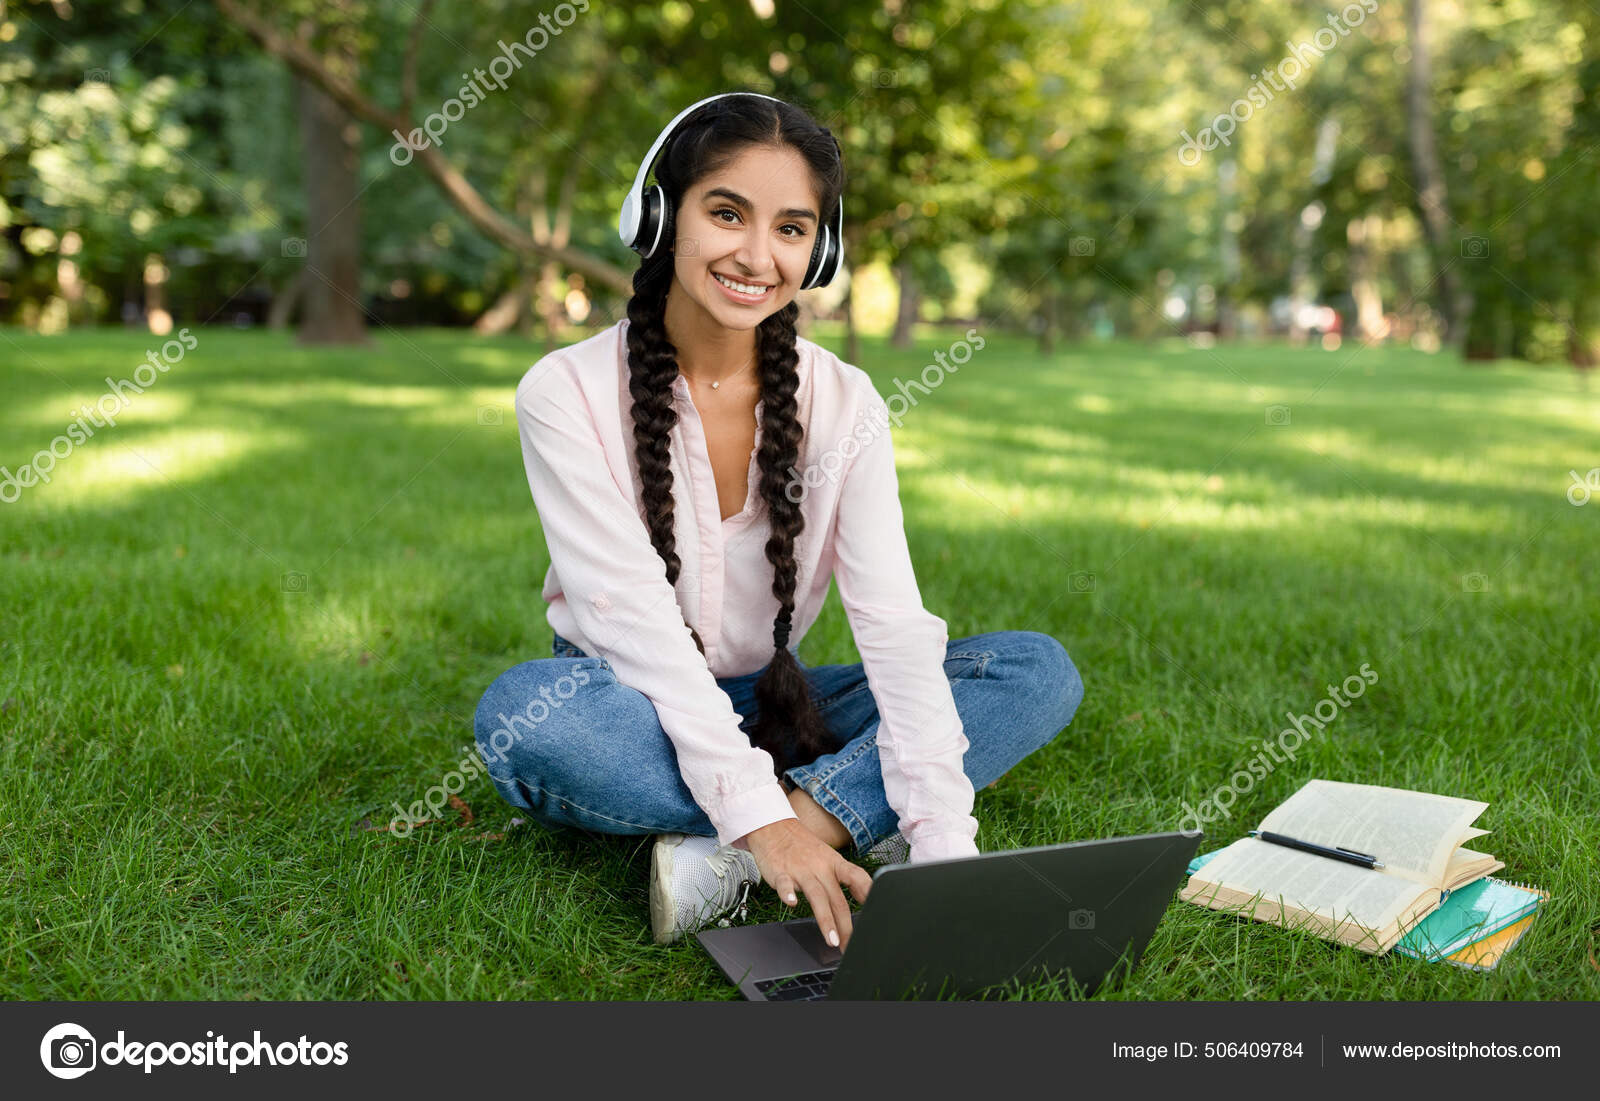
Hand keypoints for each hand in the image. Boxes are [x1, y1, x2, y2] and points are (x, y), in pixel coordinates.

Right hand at [741, 818, 872, 949]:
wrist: (774, 827)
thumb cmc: (803, 847)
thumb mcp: (829, 858)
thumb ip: (846, 877)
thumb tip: (866, 895)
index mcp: (834, 863)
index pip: (856, 876)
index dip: (868, 892)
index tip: (875, 910)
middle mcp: (820, 867)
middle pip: (837, 898)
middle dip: (845, 924)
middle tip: (849, 944)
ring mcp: (800, 870)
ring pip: (816, 896)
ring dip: (825, 919)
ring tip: (831, 939)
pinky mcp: (780, 873)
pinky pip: (785, 884)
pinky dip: (787, 893)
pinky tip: (791, 902)